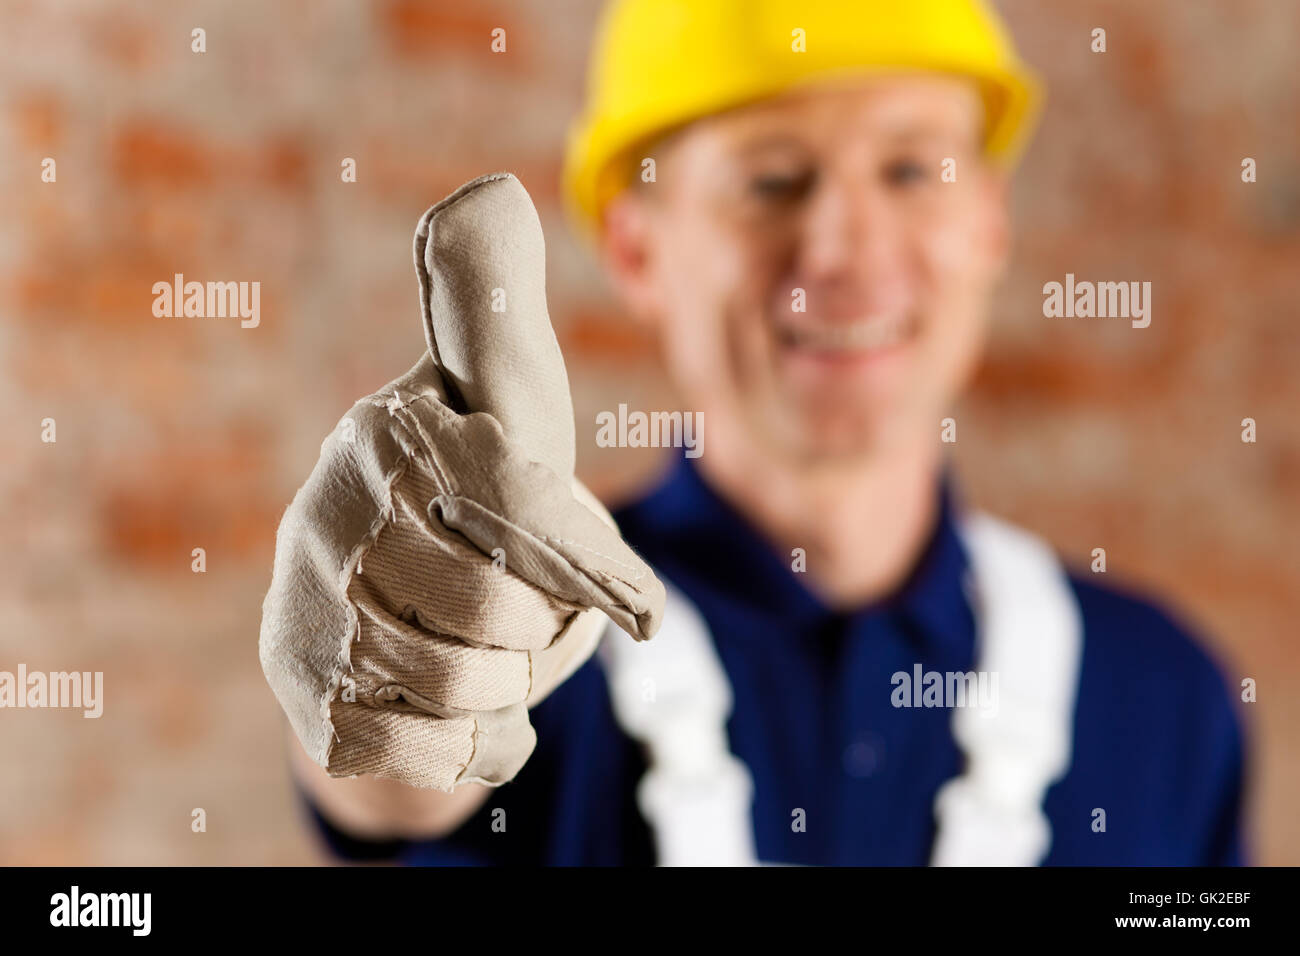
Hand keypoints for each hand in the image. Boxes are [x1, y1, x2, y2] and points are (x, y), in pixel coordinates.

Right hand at [259, 173, 663, 790]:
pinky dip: (466, 745)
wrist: (372, 613)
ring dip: (507, 684)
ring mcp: (308, 611)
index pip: (520, 503)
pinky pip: (422, 753)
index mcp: (394, 434)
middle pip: (506, 611)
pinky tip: (461, 709)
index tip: (639, 608)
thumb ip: (493, 303)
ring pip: (468, 690)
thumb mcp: (497, 391)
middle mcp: (332, 514)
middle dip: (541, 623)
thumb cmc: (468, 486)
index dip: (586, 561)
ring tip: (492, 652)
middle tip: (525, 607)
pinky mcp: (305, 700)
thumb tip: (482, 192)